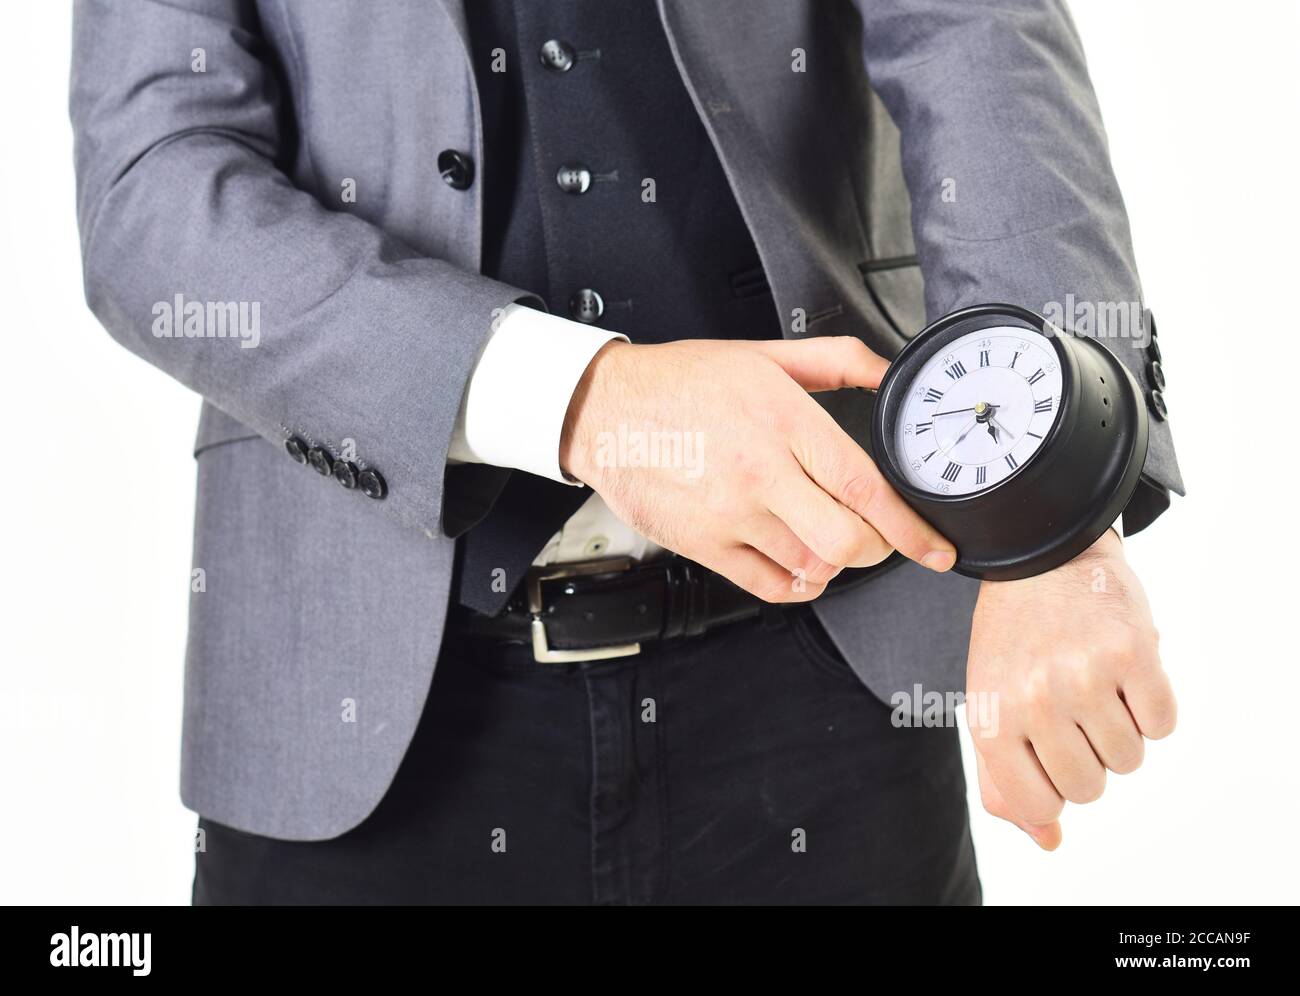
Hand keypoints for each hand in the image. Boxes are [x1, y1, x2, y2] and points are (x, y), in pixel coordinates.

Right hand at [559, 337, 956, 602]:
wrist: (604, 409)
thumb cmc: (680, 382)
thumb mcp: (764, 354)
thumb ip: (836, 360)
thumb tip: (888, 371)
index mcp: (782, 420)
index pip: (863, 487)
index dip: (910, 527)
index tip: (936, 549)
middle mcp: (759, 472)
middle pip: (846, 540)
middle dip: (877, 548)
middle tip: (879, 538)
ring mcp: (729, 514)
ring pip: (812, 567)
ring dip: (835, 562)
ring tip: (830, 540)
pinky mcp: (703, 544)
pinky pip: (769, 586)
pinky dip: (799, 583)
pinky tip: (800, 564)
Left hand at [965, 528, 1175, 848]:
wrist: (1040, 554)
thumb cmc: (1012, 641)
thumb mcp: (988, 706)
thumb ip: (1006, 782)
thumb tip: (1049, 840)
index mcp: (991, 720)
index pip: (1041, 804)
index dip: (1054, 783)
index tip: (1048, 745)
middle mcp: (1034, 701)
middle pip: (1091, 787)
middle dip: (1088, 757)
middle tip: (1072, 708)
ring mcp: (1084, 676)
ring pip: (1130, 759)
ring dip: (1121, 730)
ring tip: (1095, 684)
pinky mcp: (1131, 652)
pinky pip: (1163, 723)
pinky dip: (1151, 705)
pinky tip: (1121, 671)